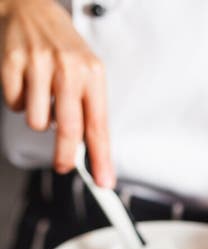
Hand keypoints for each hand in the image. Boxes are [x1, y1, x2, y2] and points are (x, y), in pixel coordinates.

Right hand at [0, 0, 113, 185]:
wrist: (30, 7)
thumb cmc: (61, 46)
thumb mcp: (86, 72)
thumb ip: (89, 110)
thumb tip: (93, 153)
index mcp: (92, 73)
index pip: (99, 125)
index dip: (101, 158)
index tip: (103, 180)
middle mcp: (68, 67)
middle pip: (70, 129)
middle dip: (67, 156)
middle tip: (64, 166)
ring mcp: (39, 64)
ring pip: (38, 121)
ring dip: (38, 119)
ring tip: (41, 99)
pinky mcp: (13, 62)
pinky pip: (15, 105)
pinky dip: (19, 102)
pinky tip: (25, 85)